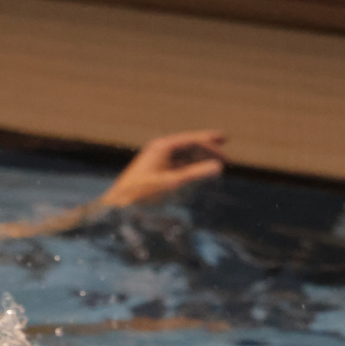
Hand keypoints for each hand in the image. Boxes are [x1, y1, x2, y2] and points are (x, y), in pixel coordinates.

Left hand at [99, 130, 226, 207]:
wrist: (119, 205)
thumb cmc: (143, 193)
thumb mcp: (172, 183)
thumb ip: (196, 174)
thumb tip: (218, 167)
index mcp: (163, 146)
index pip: (192, 140)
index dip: (210, 142)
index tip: (225, 144)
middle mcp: (160, 148)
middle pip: (188, 144)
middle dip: (207, 146)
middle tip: (225, 146)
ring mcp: (156, 159)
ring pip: (183, 153)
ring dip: (199, 156)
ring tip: (214, 161)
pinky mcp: (154, 170)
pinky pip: (177, 163)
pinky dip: (190, 165)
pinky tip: (197, 171)